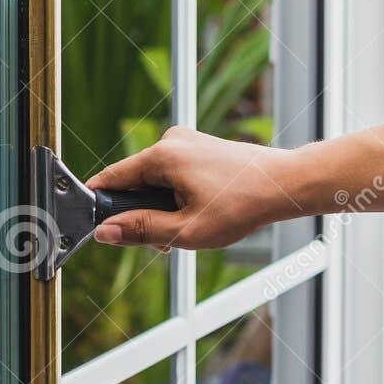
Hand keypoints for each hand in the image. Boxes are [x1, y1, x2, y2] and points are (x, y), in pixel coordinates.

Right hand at [87, 127, 305, 248]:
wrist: (285, 185)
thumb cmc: (242, 205)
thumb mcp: (186, 230)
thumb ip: (140, 230)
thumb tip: (104, 232)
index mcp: (162, 155)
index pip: (111, 178)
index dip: (100, 205)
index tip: (97, 227)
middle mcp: (171, 141)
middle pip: (134, 183)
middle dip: (141, 214)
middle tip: (163, 242)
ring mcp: (186, 142)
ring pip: (154, 181)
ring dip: (162, 208)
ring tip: (188, 228)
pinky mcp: (199, 148)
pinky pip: (172, 175)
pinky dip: (176, 197)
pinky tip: (197, 214)